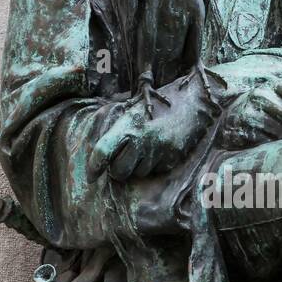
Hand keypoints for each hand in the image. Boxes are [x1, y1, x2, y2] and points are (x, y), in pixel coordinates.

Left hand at [88, 70, 218, 181]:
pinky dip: (153, 166)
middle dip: (117, 170)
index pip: (103, 151)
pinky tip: (159, 151)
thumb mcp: (134, 112)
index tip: (90, 177)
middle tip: (121, 161)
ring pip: (137, 174)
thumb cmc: (158, 107)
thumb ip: (118, 131)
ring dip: (137, 167)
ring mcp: (158, 153)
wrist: (192, 105)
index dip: (93, 167)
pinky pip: (154, 172)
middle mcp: (142, 141)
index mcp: (128, 126)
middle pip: (119, 171)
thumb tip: (100, 154)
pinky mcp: (171, 161)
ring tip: (146, 150)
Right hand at [219, 79, 281, 148]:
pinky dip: (273, 149)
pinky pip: (265, 142)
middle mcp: (262, 93)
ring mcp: (249, 109)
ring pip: (281, 131)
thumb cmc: (261, 118)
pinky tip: (273, 153)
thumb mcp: (279, 107)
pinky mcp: (240, 126)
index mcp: (275, 85)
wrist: (226, 125)